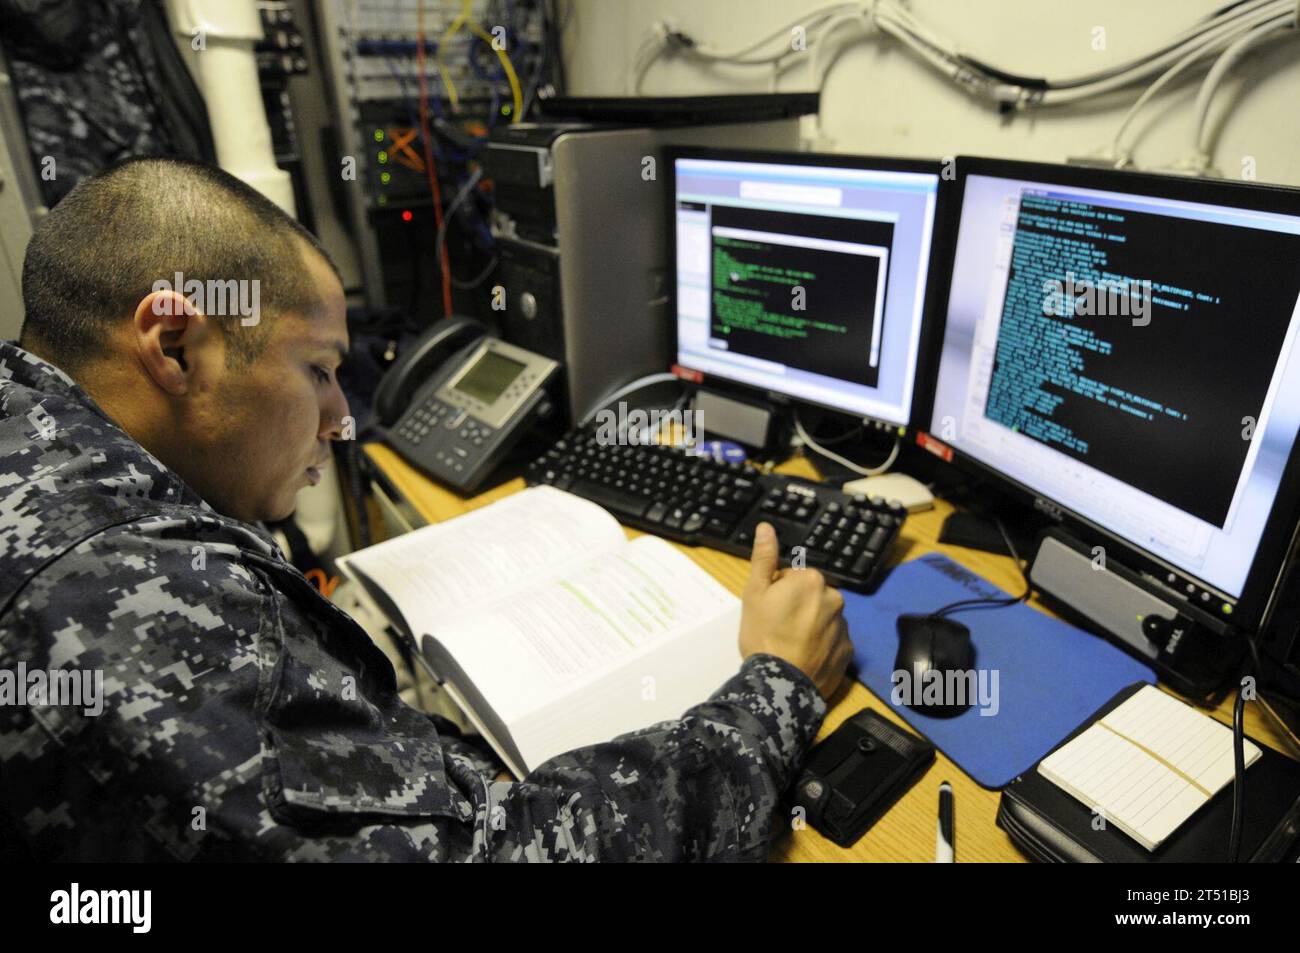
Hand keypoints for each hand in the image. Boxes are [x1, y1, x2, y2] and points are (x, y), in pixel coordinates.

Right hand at [738, 521, 851, 699]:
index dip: (778, 592)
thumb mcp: (754, 593)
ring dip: (811, 626)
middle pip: (811, 596)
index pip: (793, 577)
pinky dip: (822, 646)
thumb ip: (763, 558)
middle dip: (797, 607)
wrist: (781, 683)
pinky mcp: (849, 651)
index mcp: (811, 580)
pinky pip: (833, 641)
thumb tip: (766, 527)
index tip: (769, 611)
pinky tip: (805, 657)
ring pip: (824, 618)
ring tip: (791, 646)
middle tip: (778, 628)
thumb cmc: (763, 634)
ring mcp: (844, 626)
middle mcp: (834, 598)